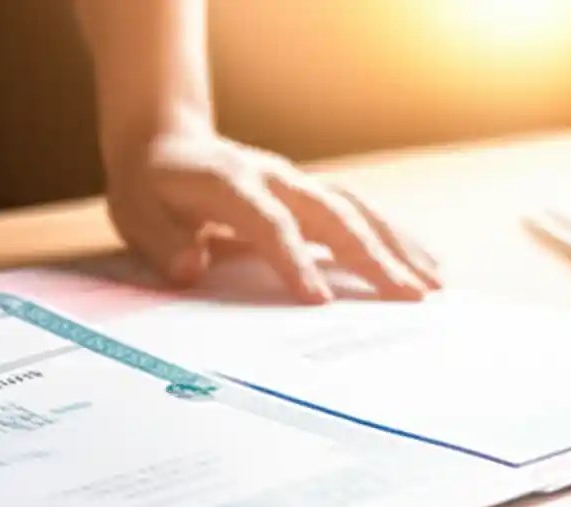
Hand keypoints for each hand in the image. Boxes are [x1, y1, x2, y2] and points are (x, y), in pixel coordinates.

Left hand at [103, 132, 440, 301]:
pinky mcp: (309, 192)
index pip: (269, 224)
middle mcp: (274, 178)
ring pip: (356, 210)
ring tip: (434, 284)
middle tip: (409, 297)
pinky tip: (424, 262)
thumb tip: (190, 271)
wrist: (164, 141)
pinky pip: (358, 211)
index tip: (318, 300)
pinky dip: (393, 236)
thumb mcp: (137, 214)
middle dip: (372, 257)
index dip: (294, 260)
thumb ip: (164, 243)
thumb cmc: (151, 186)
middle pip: (330, 215)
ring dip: (397, 246)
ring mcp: (297, 182)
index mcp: (230, 184)